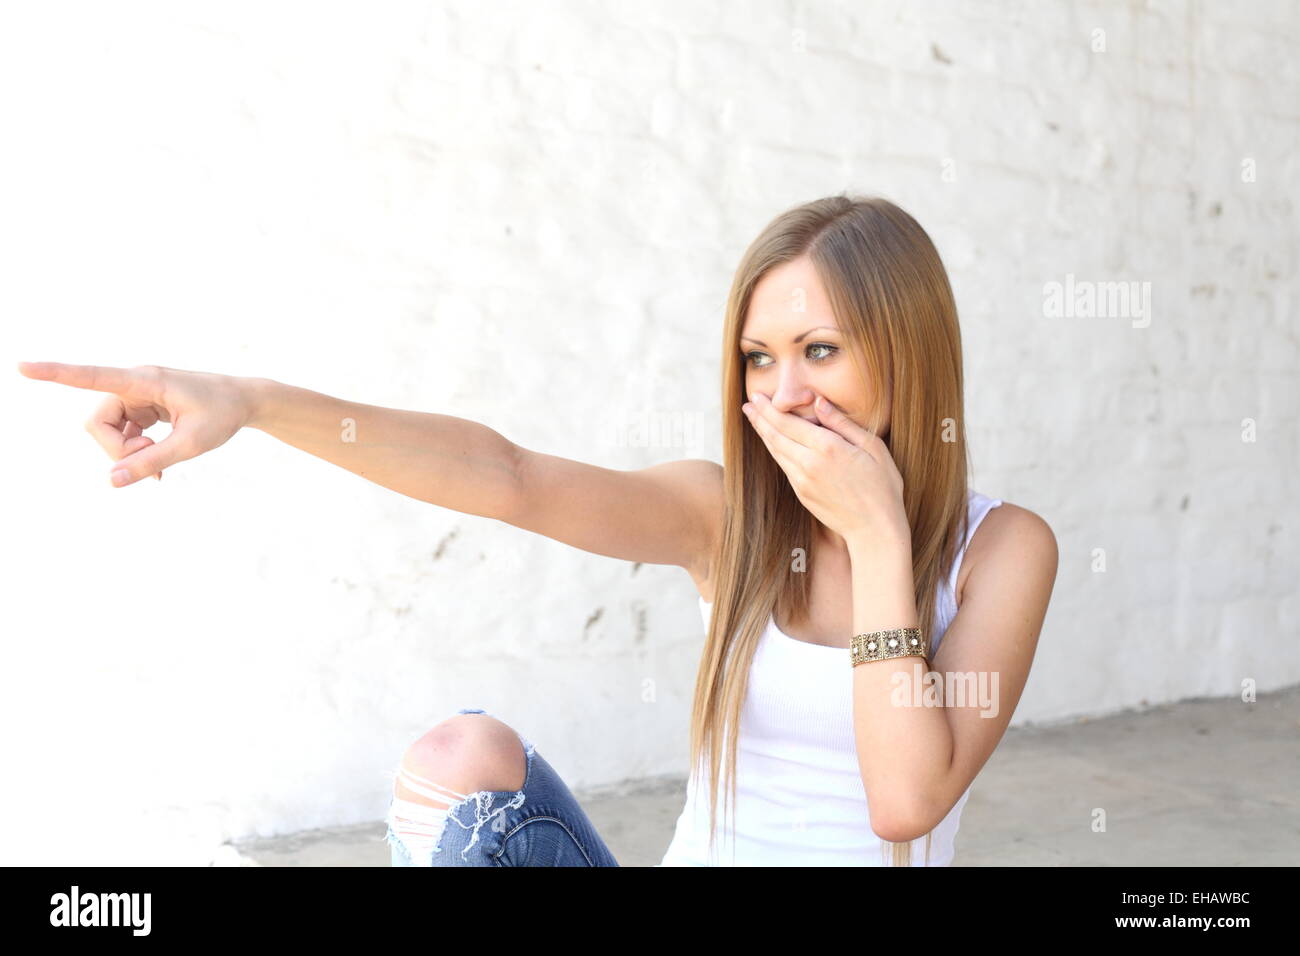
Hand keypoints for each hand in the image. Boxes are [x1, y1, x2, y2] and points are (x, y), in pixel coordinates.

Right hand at [16, 361, 257, 486]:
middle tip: (151, 464)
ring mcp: (138, 395)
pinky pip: (122, 432)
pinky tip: (156, 463)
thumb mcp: (192, 443)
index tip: (23, 366)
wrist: (246, 401)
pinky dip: (135, 450)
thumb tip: (113, 480)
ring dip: (127, 451)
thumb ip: (152, 460)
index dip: (56, 373)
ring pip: (108, 430)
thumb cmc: (223, 415)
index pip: (92, 376)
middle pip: (98, 422)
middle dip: (117, 449)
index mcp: (146, 381)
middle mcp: (135, 383)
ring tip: (159, 463)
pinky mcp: (143, 406)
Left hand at [741, 392, 909, 548]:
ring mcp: (802, 481)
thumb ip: (842, 423)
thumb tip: (818, 402)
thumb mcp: (873, 447)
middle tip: (747, 403)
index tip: (757, 395)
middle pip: (775, 435)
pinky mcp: (801, 494)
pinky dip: (774, 450)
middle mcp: (809, 464)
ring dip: (762, 432)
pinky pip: (783, 466)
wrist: (875, 529)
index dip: (769, 408)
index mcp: (828, 448)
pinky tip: (772, 441)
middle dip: (759, 417)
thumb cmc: (882, 486)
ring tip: (753, 417)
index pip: (788, 422)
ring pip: (776, 452)